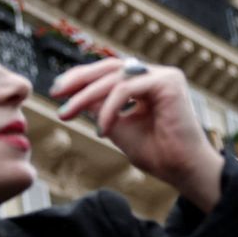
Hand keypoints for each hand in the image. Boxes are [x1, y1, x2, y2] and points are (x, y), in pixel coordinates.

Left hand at [50, 57, 221, 204]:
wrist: (182, 170)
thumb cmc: (155, 153)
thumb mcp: (115, 126)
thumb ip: (98, 108)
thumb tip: (74, 94)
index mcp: (144, 83)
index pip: (107, 72)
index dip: (81, 78)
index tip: (58, 93)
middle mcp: (154, 75)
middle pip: (109, 66)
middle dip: (78, 79)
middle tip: (55, 93)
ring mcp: (163, 76)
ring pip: (114, 77)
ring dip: (86, 96)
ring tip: (66, 114)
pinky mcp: (169, 82)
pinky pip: (126, 89)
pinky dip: (109, 109)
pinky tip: (102, 130)